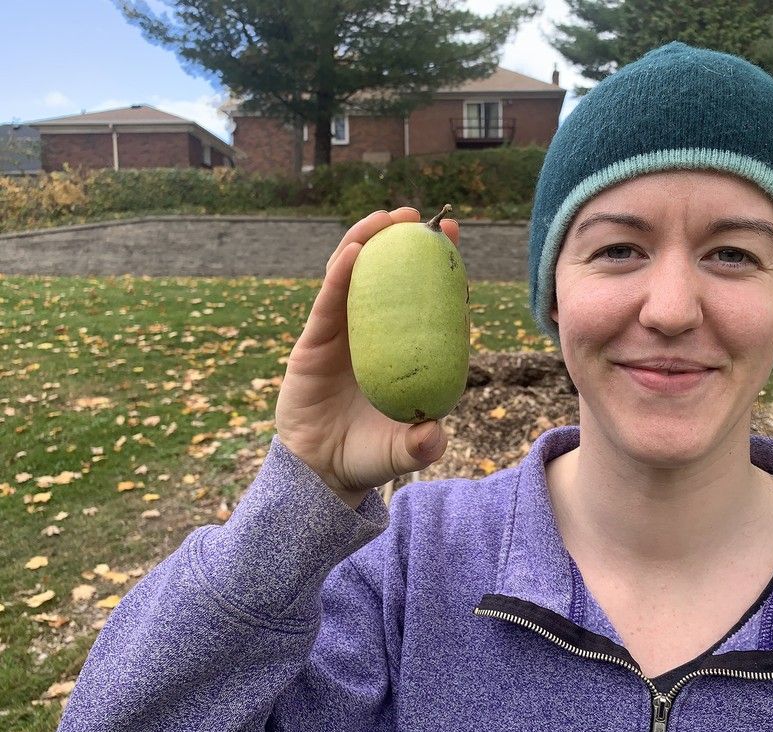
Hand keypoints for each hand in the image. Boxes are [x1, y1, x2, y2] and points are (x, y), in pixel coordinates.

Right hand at [274, 207, 459, 508]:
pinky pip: (329, 302)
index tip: (452, 233)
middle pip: (391, 278)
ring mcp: (345, 334)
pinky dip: (339, 276)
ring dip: (370, 243)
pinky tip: (354, 251)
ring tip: (386, 217)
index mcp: (408, 353)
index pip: (427, 301)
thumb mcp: (402, 454)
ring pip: (356, 278)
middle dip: (404, 242)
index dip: (440, 266)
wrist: (321, 472)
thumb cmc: (370, 457)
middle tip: (419, 215)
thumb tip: (432, 436)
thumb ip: (420, 447)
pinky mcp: (315, 341)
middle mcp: (379, 336)